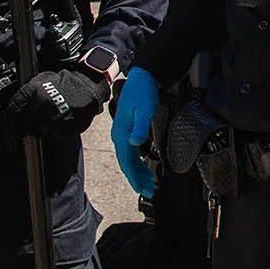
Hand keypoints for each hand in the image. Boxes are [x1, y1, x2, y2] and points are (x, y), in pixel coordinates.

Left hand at [6, 66, 110, 137]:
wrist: (88, 85)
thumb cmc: (65, 82)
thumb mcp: (43, 78)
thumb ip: (29, 91)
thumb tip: (15, 104)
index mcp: (33, 91)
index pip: (13, 109)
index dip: (11, 119)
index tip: (12, 124)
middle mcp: (40, 105)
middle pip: (24, 124)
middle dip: (26, 127)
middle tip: (31, 126)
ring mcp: (52, 117)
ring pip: (40, 132)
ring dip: (44, 130)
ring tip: (51, 121)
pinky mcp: (63, 127)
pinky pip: (55, 136)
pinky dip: (57, 133)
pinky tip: (61, 123)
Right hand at [110, 67, 160, 196]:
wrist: (142, 78)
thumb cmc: (142, 92)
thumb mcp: (144, 109)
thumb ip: (140, 126)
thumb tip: (135, 142)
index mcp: (121, 132)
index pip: (126, 160)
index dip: (134, 175)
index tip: (142, 188)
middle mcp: (120, 135)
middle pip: (127, 162)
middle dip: (136, 178)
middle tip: (149, 190)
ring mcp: (123, 133)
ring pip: (129, 158)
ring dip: (138, 172)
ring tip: (148, 184)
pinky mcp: (129, 130)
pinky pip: (131, 152)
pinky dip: (138, 162)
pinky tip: (144, 167)